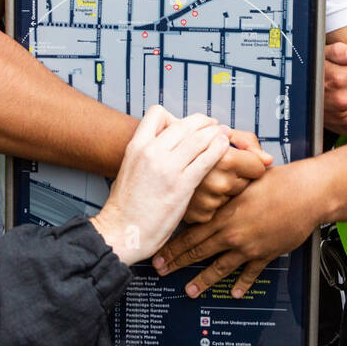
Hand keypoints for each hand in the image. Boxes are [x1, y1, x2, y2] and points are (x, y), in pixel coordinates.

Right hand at [89, 107, 230, 265]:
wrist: (122, 232)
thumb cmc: (126, 206)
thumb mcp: (130, 168)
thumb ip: (146, 153)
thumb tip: (163, 146)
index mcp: (136, 146)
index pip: (157, 113)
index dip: (175, 116)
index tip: (187, 125)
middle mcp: (151, 152)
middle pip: (184, 124)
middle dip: (202, 122)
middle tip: (213, 125)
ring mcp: (167, 168)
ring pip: (198, 138)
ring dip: (214, 133)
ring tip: (223, 135)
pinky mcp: (182, 185)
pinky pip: (206, 159)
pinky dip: (218, 150)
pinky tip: (224, 149)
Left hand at [152, 161, 322, 297]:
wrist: (305, 193)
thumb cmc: (277, 181)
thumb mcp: (242, 180)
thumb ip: (223, 191)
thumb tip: (206, 184)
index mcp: (224, 216)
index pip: (191, 234)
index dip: (172, 246)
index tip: (159, 254)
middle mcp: (233, 234)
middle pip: (199, 252)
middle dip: (178, 264)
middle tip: (163, 272)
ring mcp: (249, 247)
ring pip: (220, 268)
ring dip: (204, 280)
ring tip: (190, 290)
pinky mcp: (266, 254)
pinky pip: (251, 273)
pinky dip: (242, 284)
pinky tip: (234, 293)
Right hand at [182, 128, 272, 223]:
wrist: (151, 170)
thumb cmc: (187, 147)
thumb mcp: (215, 135)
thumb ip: (246, 142)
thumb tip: (268, 159)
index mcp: (223, 158)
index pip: (258, 166)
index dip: (249, 163)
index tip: (236, 160)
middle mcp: (217, 181)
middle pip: (247, 183)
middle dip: (236, 177)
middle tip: (216, 169)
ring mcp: (207, 201)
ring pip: (233, 198)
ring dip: (224, 192)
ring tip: (205, 181)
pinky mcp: (199, 216)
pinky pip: (218, 211)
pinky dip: (211, 205)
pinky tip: (199, 195)